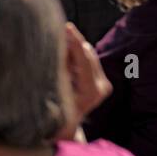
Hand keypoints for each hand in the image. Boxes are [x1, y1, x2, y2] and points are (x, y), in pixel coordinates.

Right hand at [59, 22, 111, 138]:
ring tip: (58, 35)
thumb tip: (56, 47)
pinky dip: (76, 52)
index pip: (84, 59)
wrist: (65, 129)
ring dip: (73, 45)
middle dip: (73, 40)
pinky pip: (87, 60)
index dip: (74, 41)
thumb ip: (58, 70)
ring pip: (87, 55)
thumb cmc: (54, 113)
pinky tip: (64, 45)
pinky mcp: (102, 82)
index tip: (65, 26)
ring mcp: (104, 85)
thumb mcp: (53, 92)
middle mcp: (102, 88)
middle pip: (87, 54)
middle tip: (58, 26)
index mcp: (91, 92)